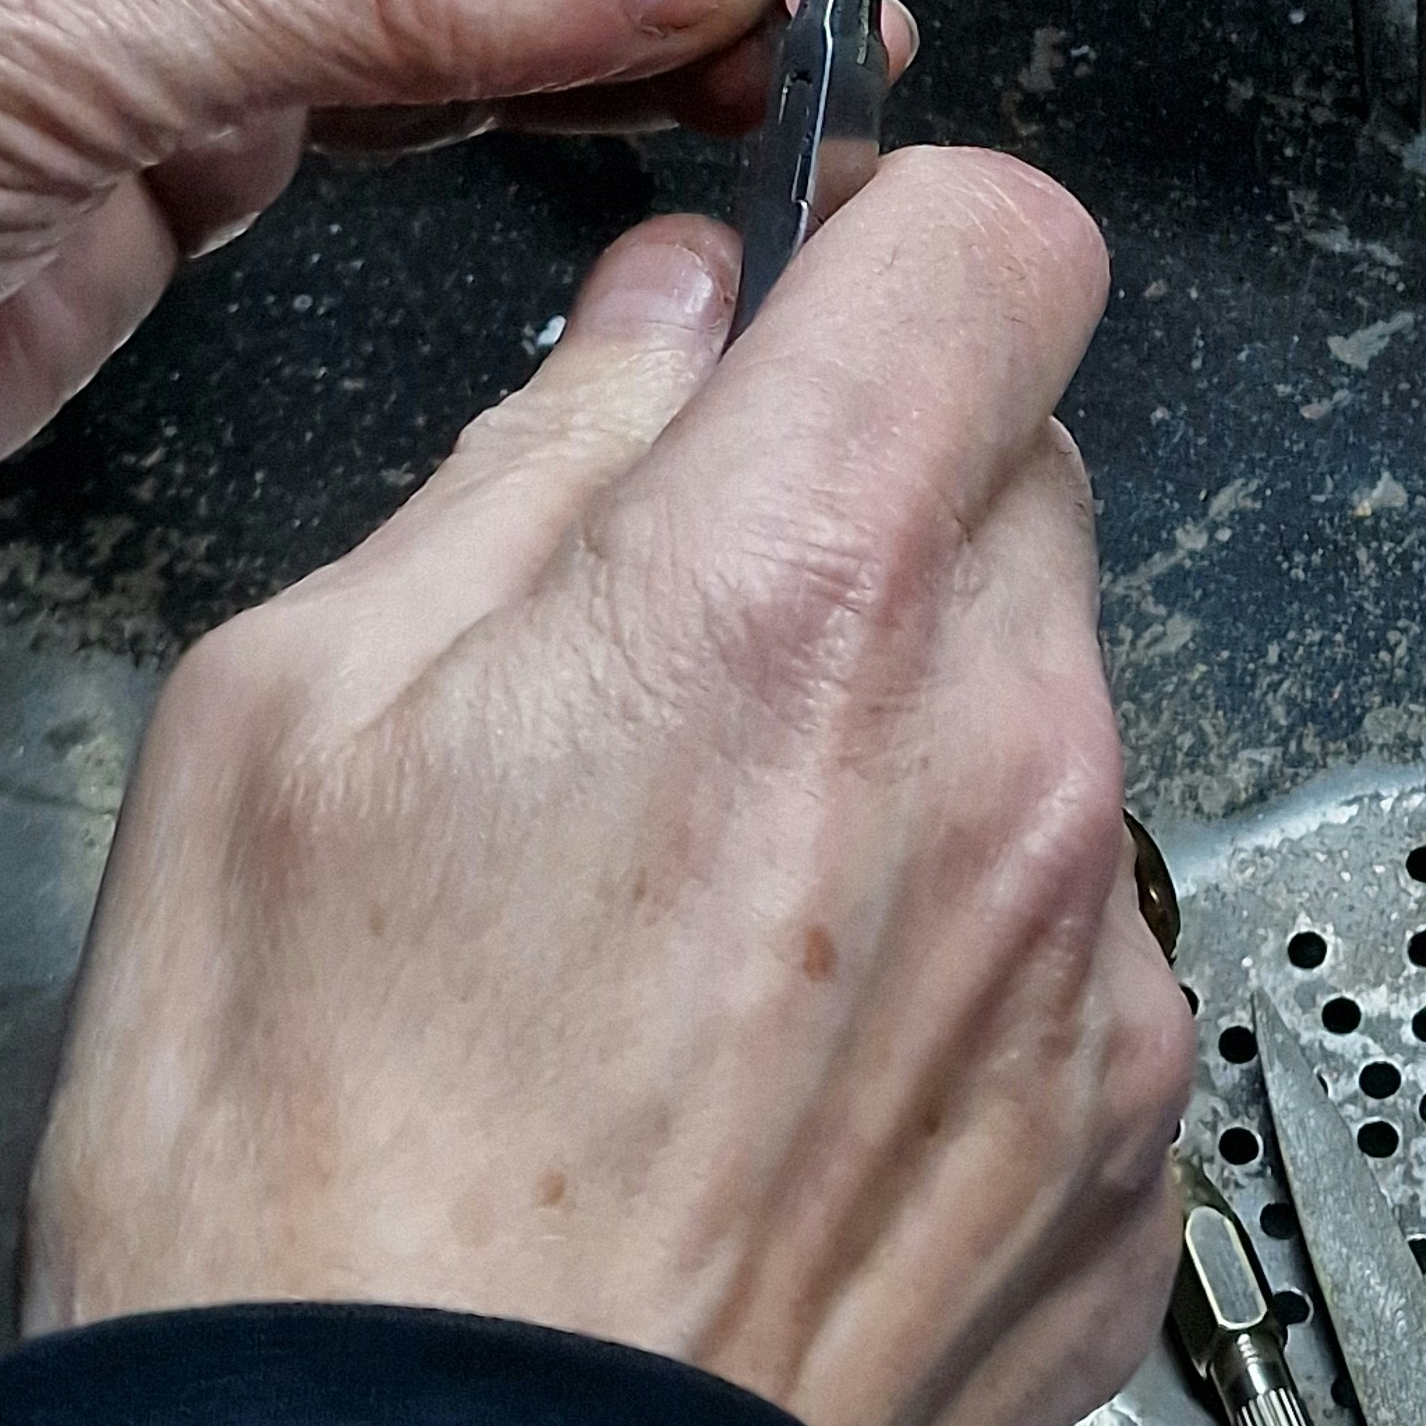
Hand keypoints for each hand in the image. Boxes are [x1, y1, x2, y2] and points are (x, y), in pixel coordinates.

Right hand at [23, 157, 1193, 1425]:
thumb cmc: (312, 1188)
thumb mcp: (296, 720)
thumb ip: (534, 459)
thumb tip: (668, 324)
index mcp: (800, 587)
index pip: (1004, 240)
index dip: (901, 237)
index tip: (824, 291)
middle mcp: (1001, 746)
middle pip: (1024, 472)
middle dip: (879, 505)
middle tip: (687, 654)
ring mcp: (1088, 956)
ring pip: (1048, 706)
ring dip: (920, 738)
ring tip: (706, 915)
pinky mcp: (1129, 1130)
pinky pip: (1077, 935)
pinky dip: (961, 950)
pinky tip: (784, 1064)